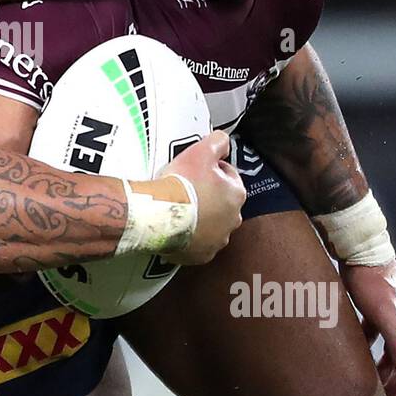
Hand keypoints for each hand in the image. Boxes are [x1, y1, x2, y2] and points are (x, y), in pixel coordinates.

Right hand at [157, 130, 245, 265]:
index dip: (211, 170)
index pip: (228, 176)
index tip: (195, 171)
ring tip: (180, 211)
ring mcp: (218, 239)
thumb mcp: (201, 151)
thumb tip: (224, 140)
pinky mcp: (202, 255)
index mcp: (236, 193)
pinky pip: (199, 244)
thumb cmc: (181, 183)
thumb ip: (218, 141)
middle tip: (186, 190)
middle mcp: (233, 219)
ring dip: (200, 218)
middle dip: (208, 196)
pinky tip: (178, 228)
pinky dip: (191, 237)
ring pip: (212, 225)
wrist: (159, 213)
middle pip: (221, 203)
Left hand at [341, 260, 395, 395]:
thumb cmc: (372, 283)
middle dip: (391, 384)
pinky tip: (355, 356)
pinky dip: (369, 349)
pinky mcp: (380, 310)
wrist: (360, 251)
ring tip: (367, 384)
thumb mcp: (385, 316)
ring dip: (380, 368)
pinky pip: (377, 337)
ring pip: (390, 351)